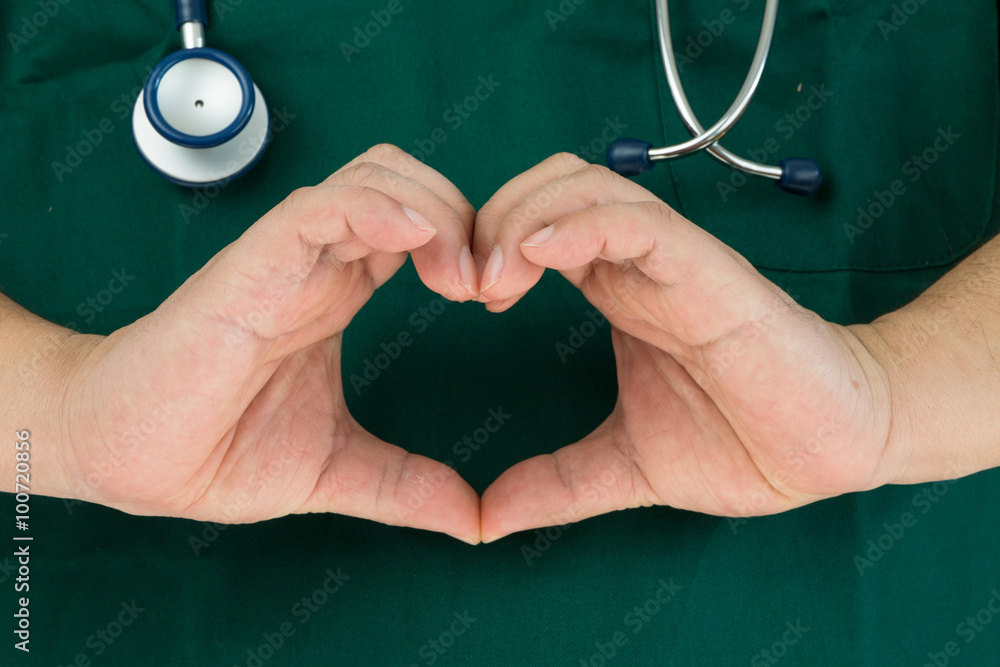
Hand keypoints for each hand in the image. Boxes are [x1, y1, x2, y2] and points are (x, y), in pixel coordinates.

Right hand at [56, 145, 481, 542]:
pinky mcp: (252, 265)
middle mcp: (321, 260)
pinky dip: (376, 208)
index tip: (500, 297)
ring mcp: (287, 256)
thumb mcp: (338, 470)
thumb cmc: (219, 449)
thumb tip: (473, 520)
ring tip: (461, 279)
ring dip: (435, 210)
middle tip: (491, 284)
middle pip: (411, 180)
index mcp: (343, 289)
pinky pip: (321, 207)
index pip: (423, 225)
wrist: (130, 459)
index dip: (473, 242)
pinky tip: (415, 240)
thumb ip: (407, 485)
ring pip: (376, 175)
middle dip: (467, 216)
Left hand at [475, 154, 901, 540]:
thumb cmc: (738, 441)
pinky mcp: (707, 271)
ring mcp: (671, 260)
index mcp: (612, 288)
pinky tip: (540, 253)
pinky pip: (638, 220)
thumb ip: (556, 483)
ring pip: (585, 185)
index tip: (462, 296)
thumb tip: (488, 520)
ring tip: (495, 277)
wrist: (828, 449)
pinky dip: (581, 222)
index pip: (533, 225)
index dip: (485, 243)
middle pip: (548, 185)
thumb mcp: (622, 466)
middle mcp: (636, 262)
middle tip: (464, 283)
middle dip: (491, 218)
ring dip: (523, 216)